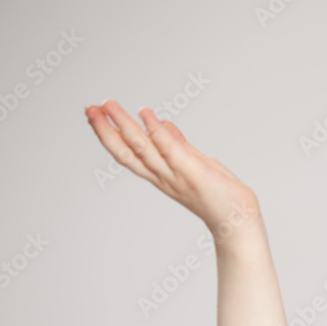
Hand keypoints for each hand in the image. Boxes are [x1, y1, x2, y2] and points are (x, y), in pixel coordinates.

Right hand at [85, 100, 258, 238]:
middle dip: (105, 131)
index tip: (95, 116)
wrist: (237, 220)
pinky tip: (145, 114)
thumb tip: (162, 124)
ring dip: (123, 125)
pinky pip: (170, 149)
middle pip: (126, 153)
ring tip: (108, 105)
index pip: (128, 154)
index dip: (110, 136)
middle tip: (89, 109)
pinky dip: (156, 131)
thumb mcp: (193, 164)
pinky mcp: (191, 171)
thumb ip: (177, 145)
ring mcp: (175, 175)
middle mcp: (163, 177)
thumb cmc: (219, 194)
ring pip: (142, 148)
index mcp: (162, 176)